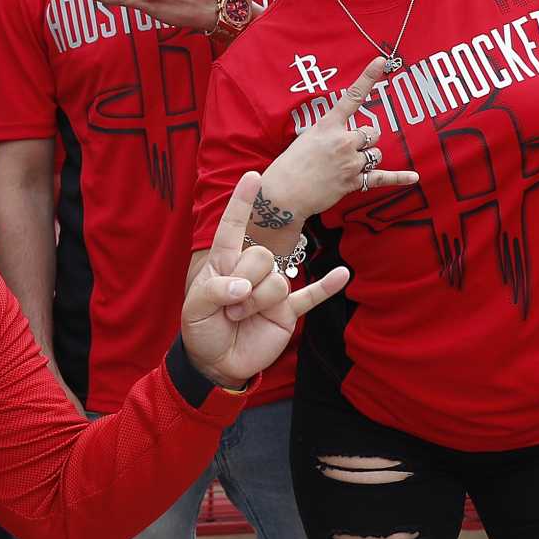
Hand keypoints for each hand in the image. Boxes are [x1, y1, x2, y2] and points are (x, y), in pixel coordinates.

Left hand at [182, 171, 350, 388]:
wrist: (218, 362)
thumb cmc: (202, 330)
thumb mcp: (194, 310)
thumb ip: (214, 291)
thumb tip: (242, 286)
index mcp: (224, 263)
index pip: (233, 227)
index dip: (242, 203)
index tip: (253, 176)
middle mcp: (250, 271)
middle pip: (260, 255)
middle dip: (244, 282)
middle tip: (230, 306)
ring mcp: (272, 290)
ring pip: (277, 279)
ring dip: (258, 301)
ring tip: (241, 316)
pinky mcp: (287, 311)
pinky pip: (311, 296)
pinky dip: (326, 287)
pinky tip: (343, 275)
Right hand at [258, 54, 419, 221]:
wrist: (283, 193)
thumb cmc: (291, 165)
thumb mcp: (307, 138)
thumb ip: (330, 132)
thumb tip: (349, 134)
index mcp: (328, 126)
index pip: (351, 97)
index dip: (368, 77)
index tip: (382, 62)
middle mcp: (343, 141)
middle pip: (372, 132)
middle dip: (364, 140)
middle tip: (345, 150)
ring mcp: (350, 162)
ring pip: (375, 154)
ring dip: (367, 158)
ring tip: (346, 167)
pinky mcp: (353, 182)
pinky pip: (382, 178)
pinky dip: (399, 178)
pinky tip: (413, 176)